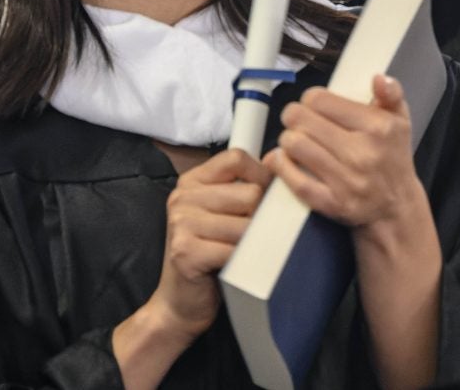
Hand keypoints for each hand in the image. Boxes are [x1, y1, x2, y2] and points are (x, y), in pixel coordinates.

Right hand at [153, 148, 270, 340]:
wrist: (179, 303)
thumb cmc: (209, 255)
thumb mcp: (221, 213)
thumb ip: (241, 188)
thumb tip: (280, 167)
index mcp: (191, 182)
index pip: (237, 158)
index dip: (261, 176)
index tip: (265, 197)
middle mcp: (182, 198)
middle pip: (249, 193)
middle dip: (258, 217)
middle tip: (247, 236)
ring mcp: (181, 224)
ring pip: (247, 223)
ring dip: (251, 243)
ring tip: (239, 252)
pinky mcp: (186, 252)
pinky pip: (236, 249)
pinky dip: (242, 261)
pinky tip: (232, 266)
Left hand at [266, 76, 428, 240]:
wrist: (397, 207)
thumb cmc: (393, 158)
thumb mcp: (400, 120)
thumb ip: (391, 93)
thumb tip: (379, 78)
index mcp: (378, 127)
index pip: (320, 100)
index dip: (310, 99)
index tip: (313, 105)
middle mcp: (362, 153)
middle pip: (300, 119)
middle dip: (294, 117)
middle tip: (298, 121)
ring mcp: (347, 181)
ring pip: (293, 146)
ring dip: (287, 140)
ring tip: (295, 140)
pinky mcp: (333, 203)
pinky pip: (294, 181)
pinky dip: (282, 167)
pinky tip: (285, 161)